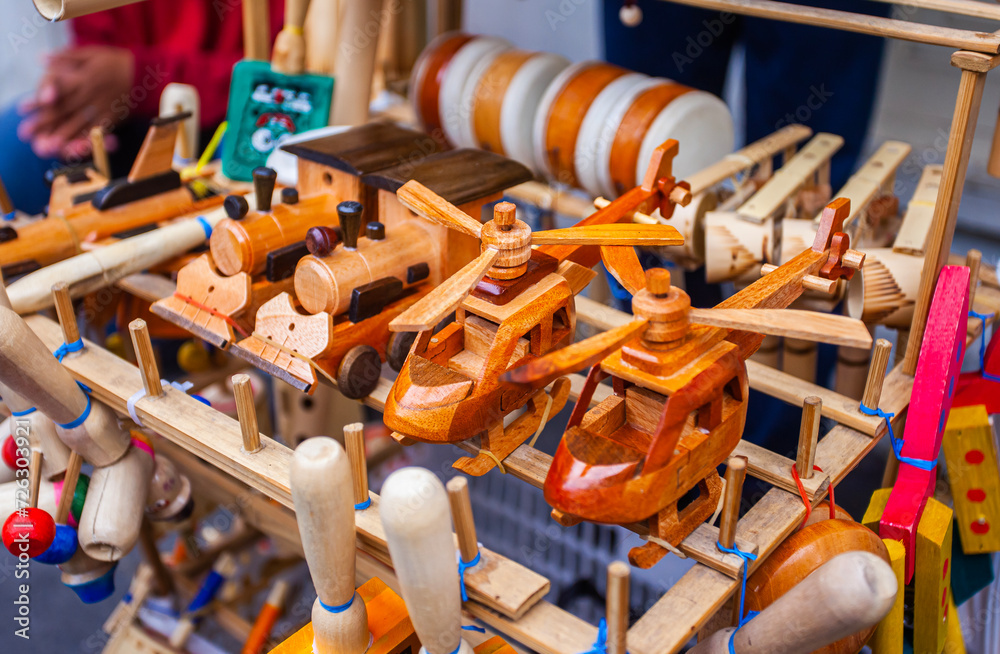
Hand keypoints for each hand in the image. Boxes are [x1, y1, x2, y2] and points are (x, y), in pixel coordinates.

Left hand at [19, 46, 133, 159]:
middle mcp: (93, 93)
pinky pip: (98, 129)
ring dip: (63, 135)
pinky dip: (87, 139)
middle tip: (29, 134)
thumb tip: (41, 60)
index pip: (57, 89)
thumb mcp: (90, 52)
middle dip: (45, 122)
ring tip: (48, 145)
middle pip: (65, 109)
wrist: (146, 73)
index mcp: (85, 76)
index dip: (39, 99)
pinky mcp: (114, 116)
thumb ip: (65, 57)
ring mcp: (104, 106)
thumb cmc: (116, 61)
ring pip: (80, 122)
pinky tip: (75, 147)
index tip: (24, 108)